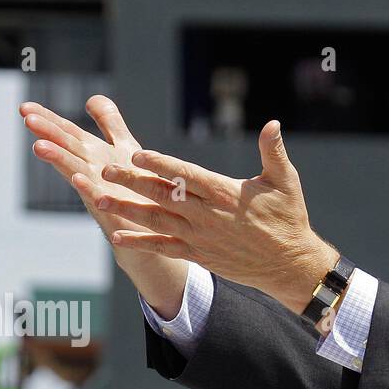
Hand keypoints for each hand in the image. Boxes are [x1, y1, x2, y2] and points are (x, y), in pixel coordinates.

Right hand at [20, 95, 186, 316]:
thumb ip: (109, 123)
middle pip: (70, 149)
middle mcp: (95, 171)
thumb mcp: (125, 147)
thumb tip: (91, 99)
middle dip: (49, 133)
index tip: (24, 108)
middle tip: (26, 118)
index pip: (68, 132)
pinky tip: (78, 180)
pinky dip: (89, 190)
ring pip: (78, 173)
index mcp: (97, 154)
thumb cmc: (137, 189)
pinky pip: (102, 200)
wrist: (155, 230)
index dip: (48, 119)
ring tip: (38, 147)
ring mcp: (103, 192)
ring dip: (60, 160)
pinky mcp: (117, 212)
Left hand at [95, 121, 338, 314]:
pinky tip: (118, 237)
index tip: (136, 154)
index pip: (186, 175)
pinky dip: (141, 242)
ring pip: (157, 221)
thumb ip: (273, 151)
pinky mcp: (199, 254)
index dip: (160, 164)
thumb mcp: (286, 182)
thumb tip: (273, 123)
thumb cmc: (288, 218)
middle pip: (163, 195)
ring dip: (127, 210)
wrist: (289, 265)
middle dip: (132, 182)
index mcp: (224, 193)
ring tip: (99, 200)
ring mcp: (201, 237)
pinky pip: (164, 248)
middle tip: (104, 171)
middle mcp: (207, 215)